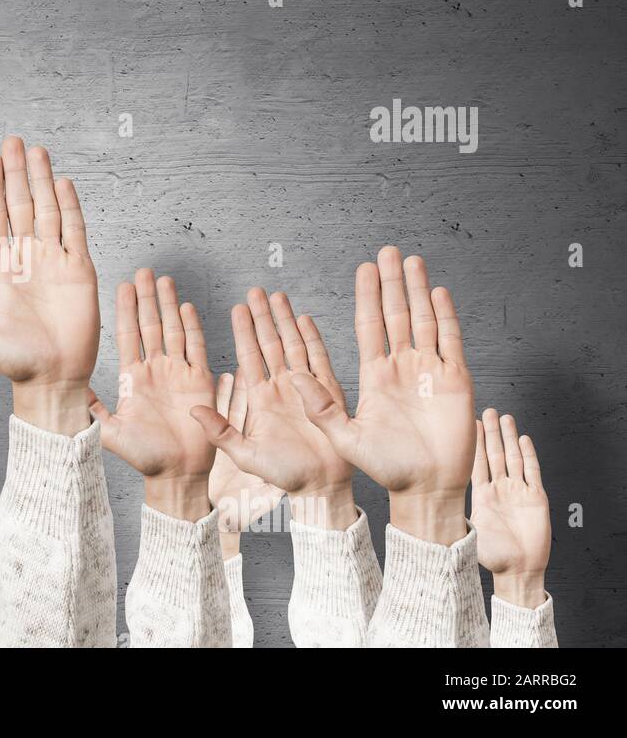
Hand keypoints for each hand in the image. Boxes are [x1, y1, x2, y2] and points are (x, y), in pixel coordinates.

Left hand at [0, 136, 98, 435]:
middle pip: (21, 205)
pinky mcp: (79, 272)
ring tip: (37, 151)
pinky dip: (71, 207)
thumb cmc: (11, 361)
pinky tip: (63, 183)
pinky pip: (74, 232)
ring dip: (42, 181)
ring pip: (48, 211)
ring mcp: (54, 263)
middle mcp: (26, 259)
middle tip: (13, 142)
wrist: (51, 380)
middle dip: (17, 174)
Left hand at [90, 270, 214, 520]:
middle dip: (147, 298)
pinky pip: (197, 349)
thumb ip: (93, 410)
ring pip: (173, 330)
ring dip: (169, 305)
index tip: (123, 285)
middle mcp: (154, 370)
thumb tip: (71, 388)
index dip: (126, 310)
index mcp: (132, 378)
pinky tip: (188, 307)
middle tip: (144, 271)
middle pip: (150, 325)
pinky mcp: (200, 382)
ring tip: (164, 280)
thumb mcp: (111, 431)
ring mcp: (178, 373)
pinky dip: (193, 328)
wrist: (176, 474)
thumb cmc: (144, 457)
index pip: (128, 335)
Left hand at [191, 289, 356, 529]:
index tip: (235, 307)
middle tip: (255, 290)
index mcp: (259, 400)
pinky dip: (314, 340)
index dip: (242, 332)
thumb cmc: (283, 477)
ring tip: (277, 295)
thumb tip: (194, 411)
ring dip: (285, 321)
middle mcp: (280, 389)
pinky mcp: (329, 396)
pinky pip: (321, 362)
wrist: (321, 491)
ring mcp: (306, 390)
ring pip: (293, 346)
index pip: (248, 357)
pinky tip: (305, 319)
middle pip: (269, 344)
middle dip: (262, 317)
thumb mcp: (244, 456)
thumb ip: (220, 432)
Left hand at [289, 247, 474, 544]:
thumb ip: (317, 407)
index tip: (362, 269)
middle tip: (387, 251)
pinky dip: (447, 317)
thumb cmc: (383, 470)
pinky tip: (439, 293)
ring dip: (418, 291)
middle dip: (392, 284)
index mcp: (374, 376)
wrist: (424, 491)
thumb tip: (288, 375)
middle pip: (396, 315)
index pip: (368, 326)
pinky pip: (450, 342)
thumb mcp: (341, 438)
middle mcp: (401, 368)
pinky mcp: (455, 382)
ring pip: (424, 321)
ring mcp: (429, 372)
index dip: (366, 297)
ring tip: (412, 261)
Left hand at [471, 409, 549, 607]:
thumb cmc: (492, 556)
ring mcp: (517, 492)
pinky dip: (529, 455)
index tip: (468, 423)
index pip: (476, 462)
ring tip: (505, 418)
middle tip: (487, 410)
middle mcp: (499, 489)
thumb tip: (423, 505)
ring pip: (514, 458)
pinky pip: (532, 472)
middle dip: (491, 432)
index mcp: (481, 494)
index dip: (473, 443)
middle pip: (495, 454)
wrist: (517, 570)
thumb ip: (452, 516)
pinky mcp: (536, 499)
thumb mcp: (467, 531)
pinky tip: (524, 439)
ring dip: (509, 438)